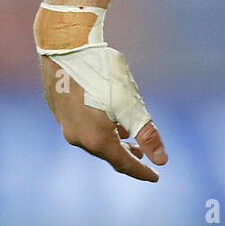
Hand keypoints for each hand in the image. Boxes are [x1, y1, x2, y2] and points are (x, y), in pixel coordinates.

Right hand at [39, 54, 167, 181]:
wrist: (66, 48)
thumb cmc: (101, 74)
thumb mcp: (130, 104)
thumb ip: (147, 134)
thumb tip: (162, 160)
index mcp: (95, 139)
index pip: (123, 163)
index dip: (141, 171)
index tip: (156, 177)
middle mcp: (77, 137)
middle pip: (107, 153)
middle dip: (128, 157)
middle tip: (145, 160)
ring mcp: (66, 124)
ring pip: (96, 140)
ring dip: (115, 142)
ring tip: (129, 139)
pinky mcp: (62, 109)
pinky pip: (86, 128)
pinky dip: (102, 130)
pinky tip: (110, 119)